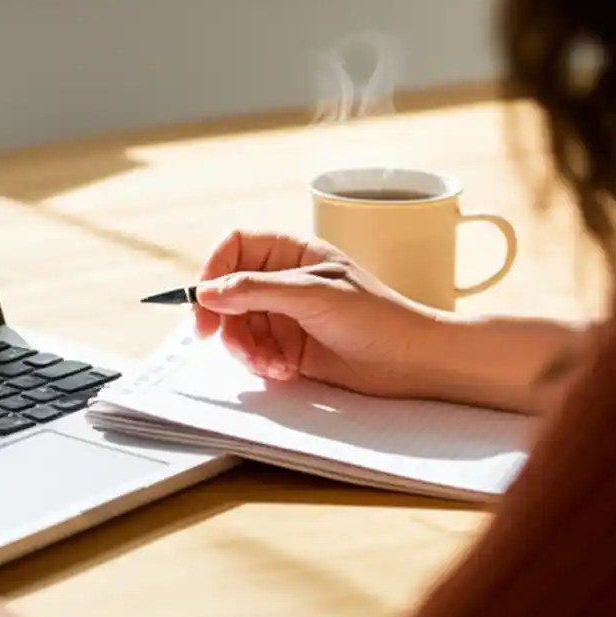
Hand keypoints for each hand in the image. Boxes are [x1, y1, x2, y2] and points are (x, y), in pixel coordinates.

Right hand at [193, 230, 444, 398]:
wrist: (411, 362)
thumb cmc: (376, 317)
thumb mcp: (312, 295)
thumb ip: (256, 290)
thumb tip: (207, 292)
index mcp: (292, 253)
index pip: (234, 246)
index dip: (213, 269)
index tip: (204, 299)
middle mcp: (283, 281)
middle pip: (227, 292)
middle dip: (224, 320)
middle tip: (217, 340)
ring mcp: (284, 315)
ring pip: (236, 326)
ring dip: (244, 347)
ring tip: (269, 362)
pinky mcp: (288, 347)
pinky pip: (253, 352)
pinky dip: (260, 363)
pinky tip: (284, 370)